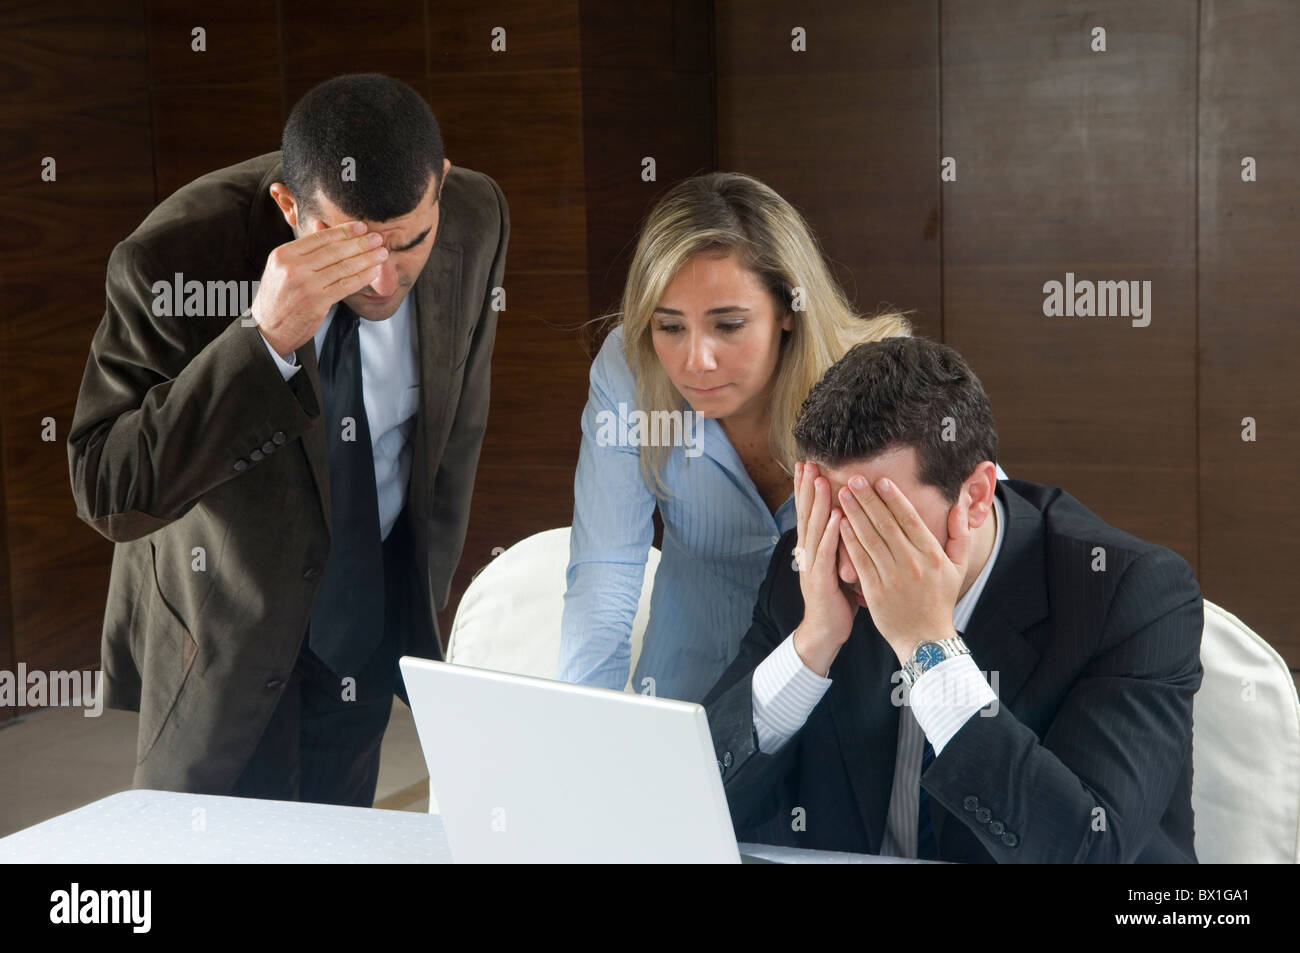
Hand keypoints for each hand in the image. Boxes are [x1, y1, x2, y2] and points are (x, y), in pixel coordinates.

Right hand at [250, 220, 389, 357]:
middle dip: (360, 243)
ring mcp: (305, 285)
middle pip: (334, 251)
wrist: (267, 329)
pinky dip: (362, 277)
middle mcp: (293, 267)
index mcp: (283, 254)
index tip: (362, 227)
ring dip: (366, 259)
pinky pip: (345, 286)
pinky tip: (373, 272)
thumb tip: (320, 224)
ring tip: (381, 253)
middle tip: (378, 238)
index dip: (344, 231)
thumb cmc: (278, 297)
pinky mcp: (317, 303)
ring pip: (343, 267)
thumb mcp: (282, 268)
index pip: (319, 238)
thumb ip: (303, 249)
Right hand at [790, 461, 857, 675]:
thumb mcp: (837, 565)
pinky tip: (837, 517)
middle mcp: (808, 553)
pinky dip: (831, 534)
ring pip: (814, 530)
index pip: (808, 512)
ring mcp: (812, 566)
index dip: (806, 488)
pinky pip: (825, 554)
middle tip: (808, 462)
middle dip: (806, 488)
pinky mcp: (820, 581)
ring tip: (822, 481)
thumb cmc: (836, 598)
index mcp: (813, 548)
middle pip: (806, 515)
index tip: (808, 464)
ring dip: (817, 505)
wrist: (824, 631)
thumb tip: (849, 520)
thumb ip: (840, 543)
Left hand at [837, 475, 970, 664]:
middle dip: (868, 499)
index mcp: (932, 554)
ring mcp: (892, 576)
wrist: (925, 638)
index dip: (894, 498)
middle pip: (886, 524)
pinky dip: (849, 540)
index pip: (910, 519)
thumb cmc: (940, 599)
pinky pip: (860, 560)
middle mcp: (912, 563)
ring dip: (855, 513)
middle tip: (854, 478)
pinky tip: (840, 523)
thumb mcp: (958, 567)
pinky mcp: (875, 590)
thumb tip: (960, 506)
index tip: (881, 480)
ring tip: (844, 493)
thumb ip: (960, 535)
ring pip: (870, 538)